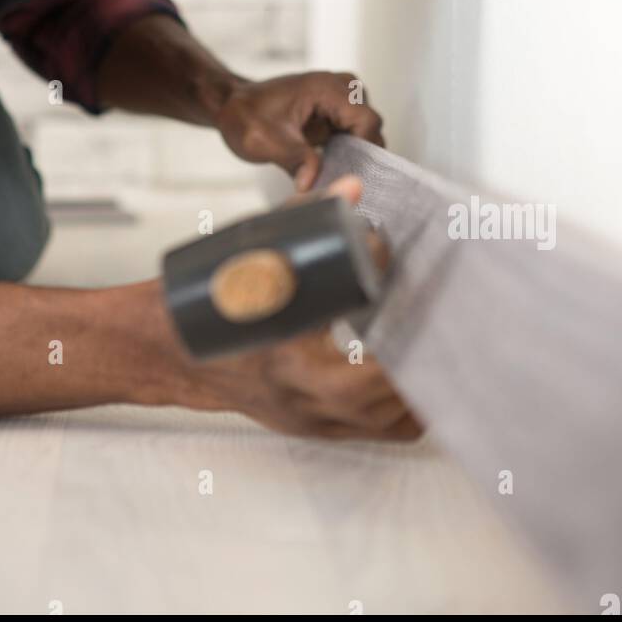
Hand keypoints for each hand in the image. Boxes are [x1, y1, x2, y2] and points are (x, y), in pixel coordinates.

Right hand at [194, 173, 421, 440]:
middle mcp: (305, 407)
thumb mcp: (253, 257)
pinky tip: (407, 372)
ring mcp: (310, 423)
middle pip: (390, 413)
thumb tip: (351, 191)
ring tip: (437, 352)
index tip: (430, 322)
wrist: (171, 351)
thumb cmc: (210, 306)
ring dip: (416, 396)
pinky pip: (372, 430)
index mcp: (291, 367)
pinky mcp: (311, 427)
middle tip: (450, 336)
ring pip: (387, 428)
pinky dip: (396, 407)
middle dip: (426, 377)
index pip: (368, 380)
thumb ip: (303, 219)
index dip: (407, 357)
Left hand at [216, 70, 384, 191]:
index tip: (351, 175)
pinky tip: (332, 168)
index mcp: (326, 89)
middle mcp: (339, 88)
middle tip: (342, 180)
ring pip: (365, 132)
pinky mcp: (335, 111)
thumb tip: (313, 186)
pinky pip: (354, 133)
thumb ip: (294, 160)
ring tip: (336, 174)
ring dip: (354, 154)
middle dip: (361, 155)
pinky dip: (347, 151)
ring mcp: (339, 98)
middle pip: (371, 127)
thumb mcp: (264, 141)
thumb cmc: (245, 116)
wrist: (233, 106)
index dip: (364, 151)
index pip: (367, 121)